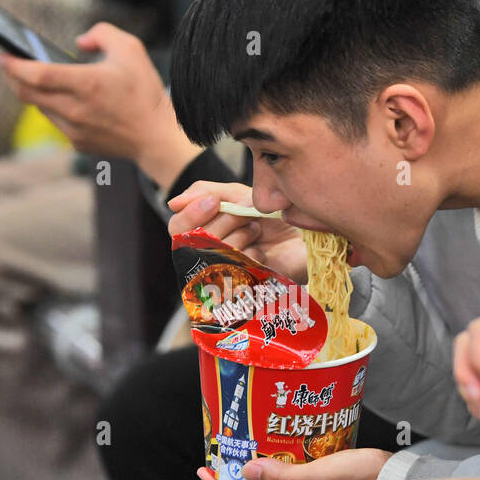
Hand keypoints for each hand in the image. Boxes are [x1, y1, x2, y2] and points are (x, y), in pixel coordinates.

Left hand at [0, 23, 201, 183]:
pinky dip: (52, 107)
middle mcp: (75, 109)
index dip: (14, 65)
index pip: (37, 75)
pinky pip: (55, 121)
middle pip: (27, 93)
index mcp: (86, 84)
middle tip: (9, 64)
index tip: (1, 55)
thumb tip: (79, 42)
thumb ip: (102, 33)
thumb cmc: (145, 91)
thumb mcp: (131, 48)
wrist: (157, 137)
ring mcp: (74, 129)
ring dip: (33, 92)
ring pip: (40, 107)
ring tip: (34, 78)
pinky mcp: (77, 142)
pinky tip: (62, 97)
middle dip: (13, 77)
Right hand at [167, 182, 307, 281]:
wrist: (307, 233)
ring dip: (239, 232)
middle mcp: (209, 255)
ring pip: (214, 251)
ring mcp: (224, 273)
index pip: (177, 228)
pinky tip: (262, 249)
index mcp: (204, 233)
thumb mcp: (238, 195)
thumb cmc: (272, 217)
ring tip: (257, 229)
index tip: (214, 203)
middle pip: (193, 240)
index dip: (191, 214)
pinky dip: (250, 251)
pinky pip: (235, 266)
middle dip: (221, 220)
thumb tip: (172, 203)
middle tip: (246, 214)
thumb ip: (205, 193)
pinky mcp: (243, 286)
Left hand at [197, 448, 392, 479]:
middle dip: (236, 477)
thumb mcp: (323, 476)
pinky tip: (273, 448)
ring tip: (239, 448)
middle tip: (218, 454)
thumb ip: (286, 475)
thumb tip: (248, 471)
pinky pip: (292, 475)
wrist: (402, 478)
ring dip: (255, 468)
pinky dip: (278, 463)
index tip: (205, 472)